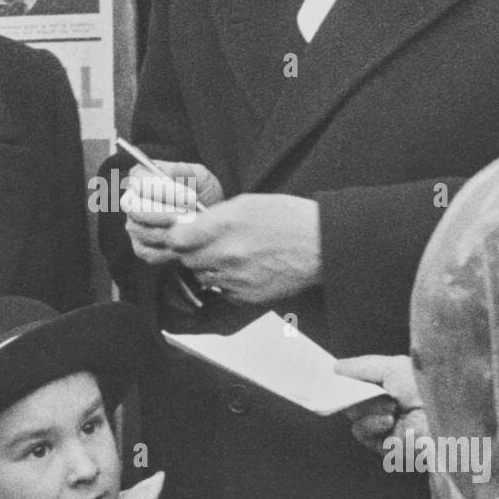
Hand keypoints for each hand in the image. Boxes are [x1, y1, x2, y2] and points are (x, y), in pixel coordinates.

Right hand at [122, 161, 224, 266]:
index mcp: (142, 176)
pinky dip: (168, 251)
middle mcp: (132, 200)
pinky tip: (186, 244)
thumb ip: (185, 171)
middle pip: (134, 208)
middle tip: (189, 216)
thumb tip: (170, 172)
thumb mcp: (200, 177)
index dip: (161, 189)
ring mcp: (134, 225)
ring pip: (140, 231)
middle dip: (162, 213)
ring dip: (168, 232)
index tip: (188, 197)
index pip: (138, 180)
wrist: (211, 221)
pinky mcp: (141, 247)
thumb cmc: (202, 194)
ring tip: (192, 229)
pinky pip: (148, 252)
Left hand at [141, 193, 321, 303]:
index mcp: (225, 225)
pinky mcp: (247, 296)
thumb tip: (191, 225)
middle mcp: (227, 254)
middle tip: (209, 243)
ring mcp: (236, 278)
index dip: (177, 236)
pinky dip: (226, 282)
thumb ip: (214, 216)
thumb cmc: (289, 218)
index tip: (183, 234)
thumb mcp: (247, 203)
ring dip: (208, 267)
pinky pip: (222, 291)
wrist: (321, 244)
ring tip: (232, 255)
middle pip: (187, 260)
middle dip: (193, 251)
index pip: (176, 239)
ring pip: (203, 277)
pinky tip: (245, 269)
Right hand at [335, 354, 429, 453]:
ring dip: (367, 408)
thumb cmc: (425, 387)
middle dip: (351, 391)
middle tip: (350, 387)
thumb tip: (336, 367)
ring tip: (390, 406)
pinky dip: (370, 424)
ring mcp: (387, 425)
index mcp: (394, 385)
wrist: (443, 416)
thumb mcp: (393, 367)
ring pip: (353, 414)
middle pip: (353, 396)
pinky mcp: (385, 445)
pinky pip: (361, 431)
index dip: (348, 377)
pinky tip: (388, 420)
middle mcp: (389, 404)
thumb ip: (362, 366)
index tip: (331, 371)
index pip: (363, 380)